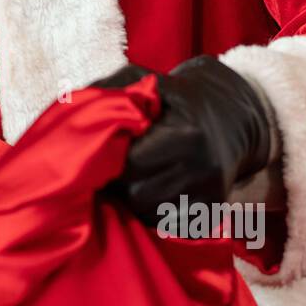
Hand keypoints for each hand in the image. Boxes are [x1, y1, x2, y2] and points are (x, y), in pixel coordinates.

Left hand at [89, 56, 271, 228]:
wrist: (233, 116)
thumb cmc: (176, 98)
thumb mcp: (146, 80)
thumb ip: (110, 89)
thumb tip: (73, 109)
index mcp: (187, 133)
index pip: (131, 163)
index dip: (110, 159)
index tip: (103, 151)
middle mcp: (203, 168)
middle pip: (137, 194)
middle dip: (118, 182)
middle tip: (113, 167)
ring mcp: (210, 194)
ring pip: (148, 213)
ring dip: (132, 198)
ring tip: (134, 176)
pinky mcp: (211, 213)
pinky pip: (166, 225)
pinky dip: (152, 210)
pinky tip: (153, 188)